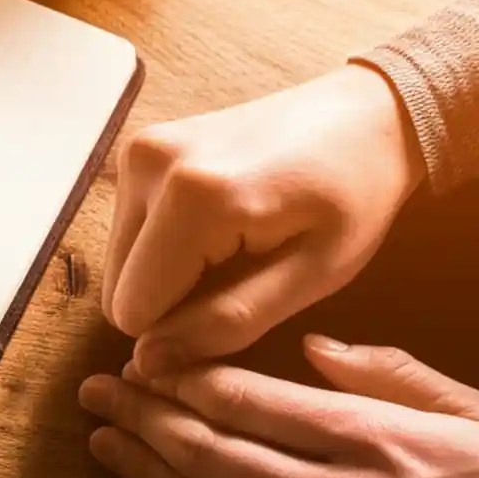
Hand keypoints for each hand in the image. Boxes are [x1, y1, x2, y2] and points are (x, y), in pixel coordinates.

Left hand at [80, 336, 478, 477]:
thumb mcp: (471, 414)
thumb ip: (390, 373)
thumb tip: (314, 347)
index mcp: (371, 439)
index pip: (250, 401)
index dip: (184, 377)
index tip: (144, 357)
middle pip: (214, 449)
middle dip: (145, 415)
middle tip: (98, 388)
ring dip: (144, 465)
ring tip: (102, 432)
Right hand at [103, 64, 426, 376]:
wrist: (361, 116)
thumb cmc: (353, 198)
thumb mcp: (314, 275)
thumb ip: (229, 322)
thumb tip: (148, 361)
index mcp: (194, 198)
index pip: (134, 310)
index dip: (182, 331)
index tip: (238, 308)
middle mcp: (149, 165)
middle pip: (118, 288)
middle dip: (171, 302)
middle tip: (239, 276)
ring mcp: (137, 151)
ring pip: (119, 264)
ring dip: (168, 274)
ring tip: (231, 248)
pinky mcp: (137, 149)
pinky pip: (128, 232)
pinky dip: (164, 245)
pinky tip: (216, 225)